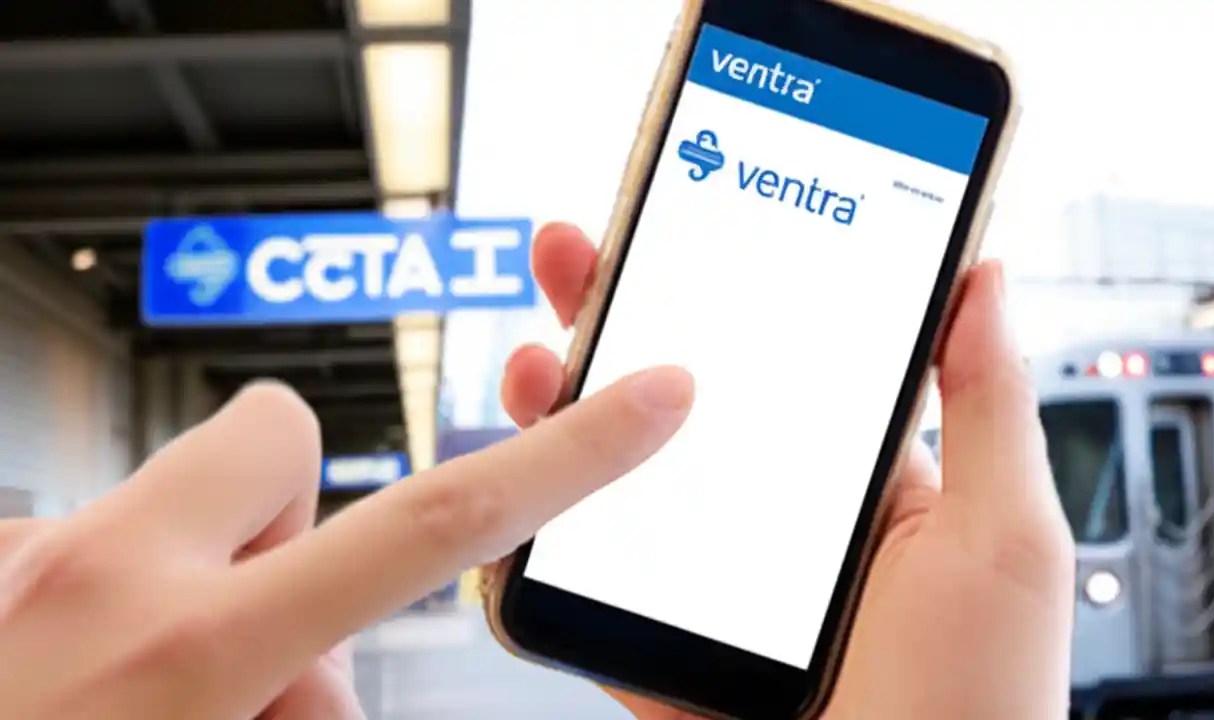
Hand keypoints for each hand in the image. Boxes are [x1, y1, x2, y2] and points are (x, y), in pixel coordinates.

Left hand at [0, 364, 691, 715]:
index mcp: (195, 652)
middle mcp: (99, 570)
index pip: (439, 530)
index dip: (570, 458)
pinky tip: (49, 681)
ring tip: (121, 686)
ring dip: (183, 572)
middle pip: (285, 435)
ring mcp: (16, 551)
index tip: (653, 396)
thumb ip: (302, 716)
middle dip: (293, 518)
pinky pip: (74, 536)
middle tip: (239, 644)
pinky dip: (88, 598)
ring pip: (172, 494)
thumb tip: (316, 680)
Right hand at [499, 223, 1074, 719]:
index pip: (772, 362)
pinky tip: (513, 485)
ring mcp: (706, 587)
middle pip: (675, 406)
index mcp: (850, 485)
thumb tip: (982, 275)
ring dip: (561, 417)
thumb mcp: (1004, 540)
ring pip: (616, 486)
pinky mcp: (659, 650)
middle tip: (575, 256)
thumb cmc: (980, 706)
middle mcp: (768, 525)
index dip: (720, 287)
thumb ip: (986, 408)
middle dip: (617, 324)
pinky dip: (534, 541)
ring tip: (534, 361)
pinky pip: (585, 589)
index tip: (680, 221)